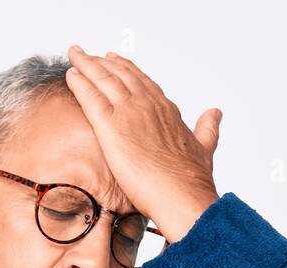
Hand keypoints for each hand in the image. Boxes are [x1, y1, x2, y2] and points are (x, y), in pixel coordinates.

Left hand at [64, 44, 220, 243]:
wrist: (183, 195)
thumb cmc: (192, 179)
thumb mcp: (205, 147)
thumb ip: (207, 128)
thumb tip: (215, 113)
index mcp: (166, 110)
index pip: (143, 83)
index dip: (127, 70)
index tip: (115, 61)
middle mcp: (148, 105)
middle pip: (121, 76)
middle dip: (102, 62)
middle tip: (88, 54)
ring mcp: (130, 113)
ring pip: (104, 80)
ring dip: (87, 65)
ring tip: (75, 55)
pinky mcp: (112, 127)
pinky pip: (91, 99)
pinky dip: (80, 84)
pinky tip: (71, 75)